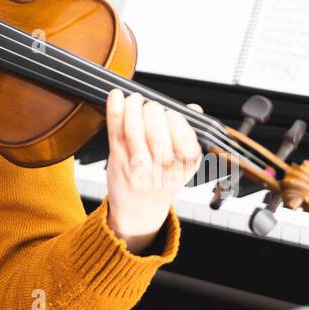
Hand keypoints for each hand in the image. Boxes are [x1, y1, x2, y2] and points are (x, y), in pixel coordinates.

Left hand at [104, 89, 202, 252]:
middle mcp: (163, 170)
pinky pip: (116, 132)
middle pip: (158, 131)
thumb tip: (194, 108)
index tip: (169, 112)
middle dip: (152, 110)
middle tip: (149, 105)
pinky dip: (114, 111)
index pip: (184, 136)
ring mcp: (139, 167)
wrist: (139, 212)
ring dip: (132, 107)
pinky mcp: (119, 163)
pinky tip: (115, 97)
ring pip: (135, 130)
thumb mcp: (183, 165)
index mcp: (185, 167)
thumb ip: (187, 135)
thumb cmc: (160, 183)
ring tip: (133, 99)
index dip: (175, 118)